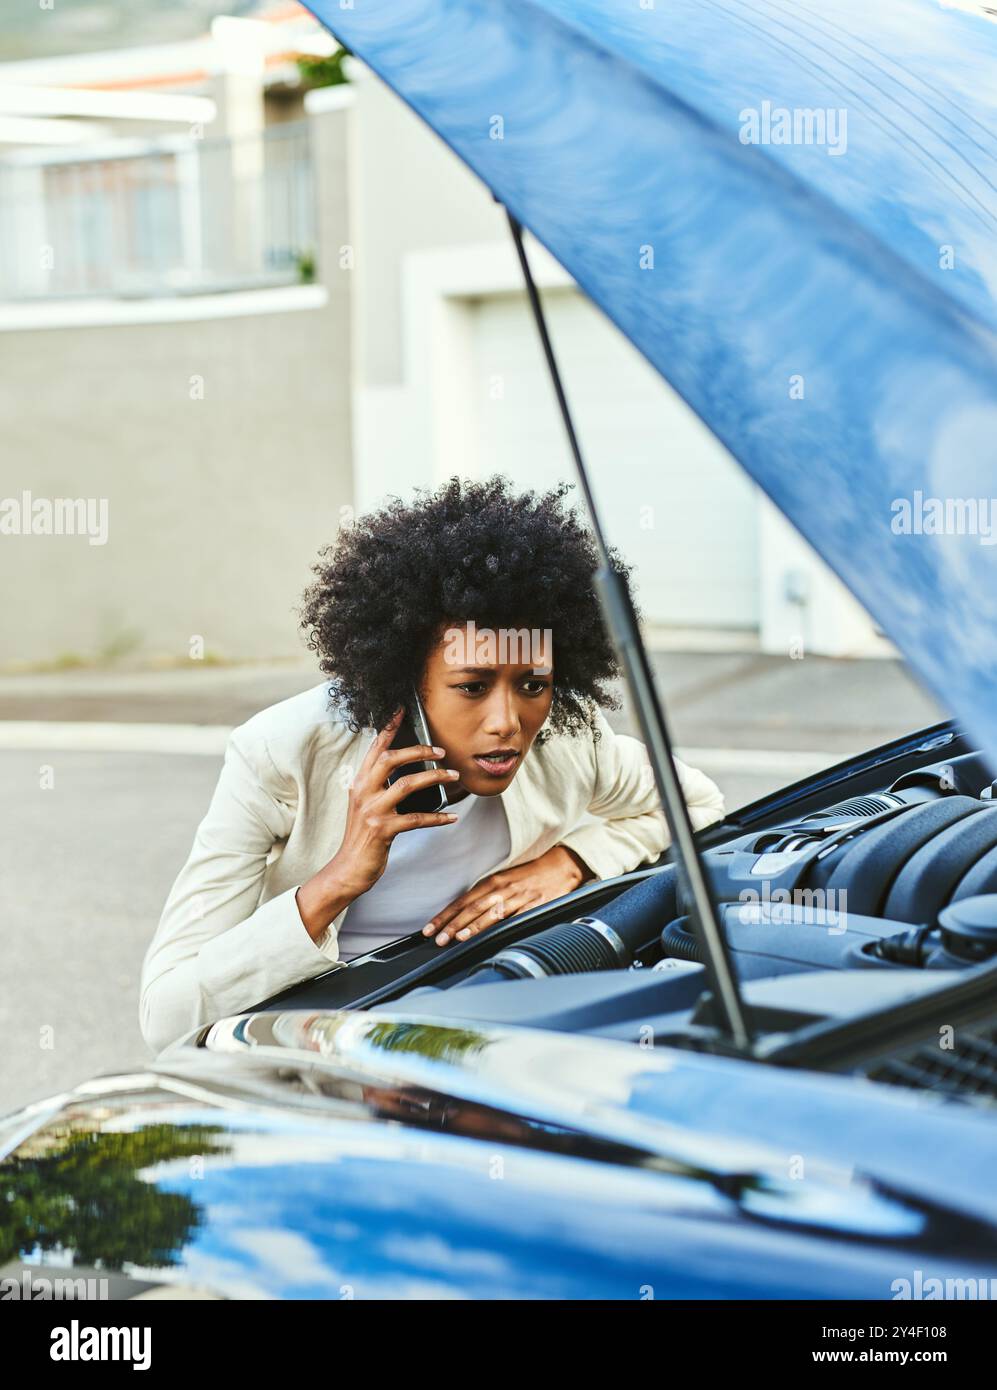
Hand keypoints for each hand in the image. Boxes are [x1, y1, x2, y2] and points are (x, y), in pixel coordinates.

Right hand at [296, 708, 458, 940]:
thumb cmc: (363, 836)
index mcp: (360, 783)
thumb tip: (410, 771)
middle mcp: (363, 792)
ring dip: (434, 778)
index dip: (389, 728)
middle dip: (418, 751)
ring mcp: (372, 811)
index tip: (402, 709)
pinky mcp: (383, 830)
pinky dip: (437, 817)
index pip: (375, 748)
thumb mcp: (367, 806)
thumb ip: (380, 787)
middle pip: (391, 760)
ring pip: (407, 785)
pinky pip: (416, 818)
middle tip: (441, 751)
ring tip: (453, 777)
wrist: (349, 869)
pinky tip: (452, 817)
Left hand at [422, 844, 594, 946]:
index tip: (429, 928)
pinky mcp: (533, 906)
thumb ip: (488, 896)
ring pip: (488, 913)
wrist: (562, 865)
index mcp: (493, 881)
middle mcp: (502, 888)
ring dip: (470, 927)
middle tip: (436, 938)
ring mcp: (517, 898)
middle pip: (471, 908)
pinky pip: (513, 917)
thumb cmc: (532, 874)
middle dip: (452, 924)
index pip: (462, 901)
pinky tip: (488, 935)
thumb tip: (466, 915)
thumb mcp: (506, 880)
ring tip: (454, 939)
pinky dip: (497, 926)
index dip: (445, 915)